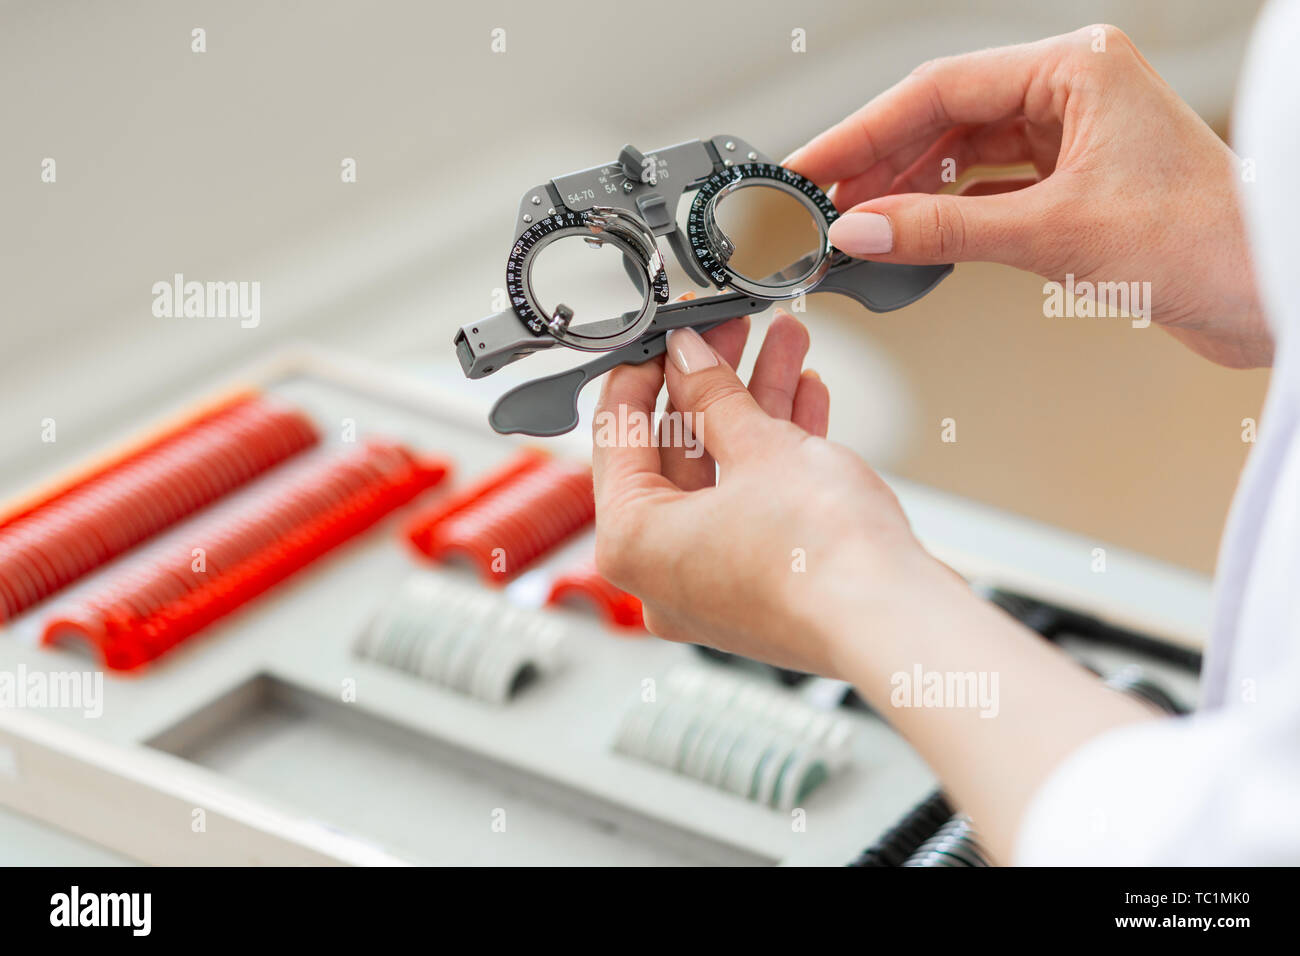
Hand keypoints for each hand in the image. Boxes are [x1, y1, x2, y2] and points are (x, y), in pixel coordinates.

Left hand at [593, 312, 1155, 860]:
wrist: (895, 619)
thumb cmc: (819, 557)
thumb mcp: (757, 445)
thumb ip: (712, 394)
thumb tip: (689, 358)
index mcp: (632, 542)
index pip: (618, 434)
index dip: (645, 371)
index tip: (668, 335)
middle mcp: (663, 572)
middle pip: (676, 451)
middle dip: (714, 381)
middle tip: (732, 331)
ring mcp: (713, 583)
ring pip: (723, 472)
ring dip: (755, 405)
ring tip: (785, 345)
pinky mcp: (761, 585)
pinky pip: (753, 503)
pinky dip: (775, 452)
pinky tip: (805, 397)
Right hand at [784, 24, 1270, 368]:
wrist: (1269, 292)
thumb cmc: (1203, 243)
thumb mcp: (1053, 233)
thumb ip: (946, 230)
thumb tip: (866, 230)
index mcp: (1077, 67)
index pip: (940, 89)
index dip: (865, 130)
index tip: (814, 164)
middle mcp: (1074, 90)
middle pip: (946, 116)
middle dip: (881, 161)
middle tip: (823, 200)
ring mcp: (1075, 136)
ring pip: (965, 152)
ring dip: (910, 188)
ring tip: (857, 221)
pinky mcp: (1077, 182)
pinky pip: (990, 187)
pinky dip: (948, 211)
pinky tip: (912, 231)